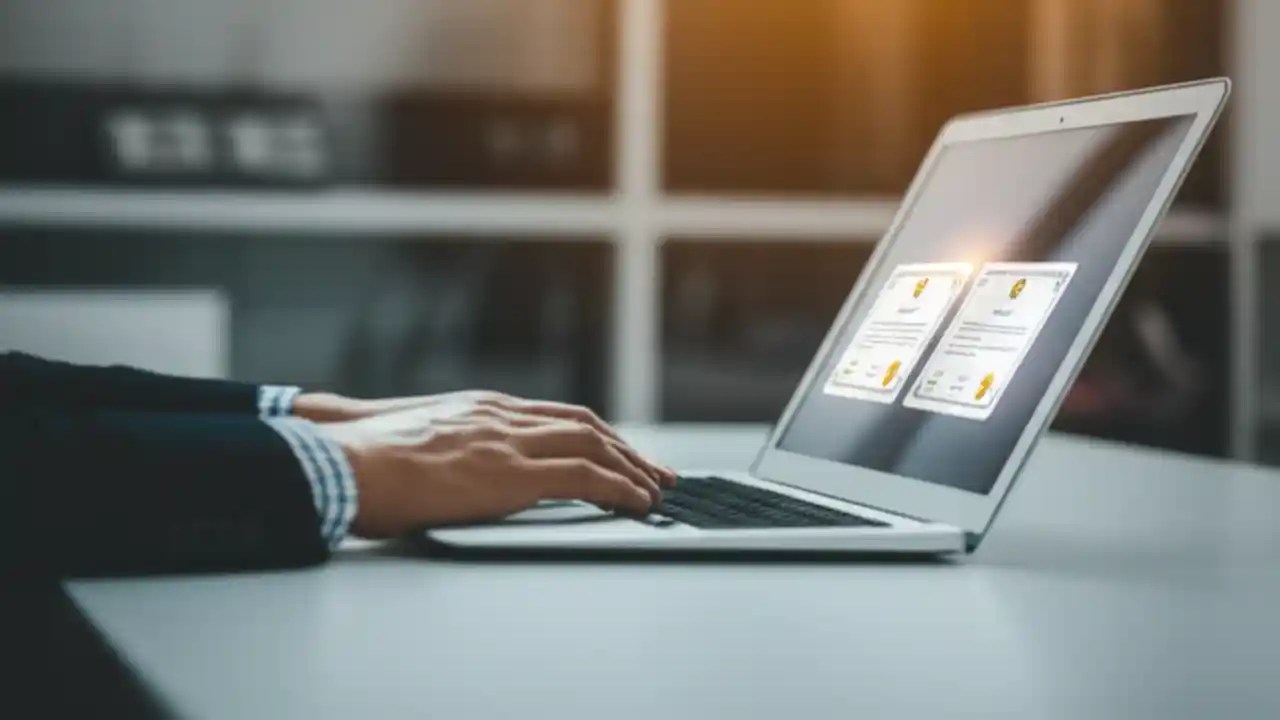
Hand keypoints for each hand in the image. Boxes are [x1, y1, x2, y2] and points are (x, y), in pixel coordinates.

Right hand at [316, 395, 676, 536]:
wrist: (344, 464)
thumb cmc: (363, 463)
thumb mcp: (412, 444)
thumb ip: (444, 451)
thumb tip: (448, 473)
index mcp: (481, 408)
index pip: (555, 416)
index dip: (595, 435)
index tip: (618, 452)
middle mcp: (502, 417)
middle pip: (585, 425)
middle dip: (626, 449)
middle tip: (654, 472)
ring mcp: (508, 442)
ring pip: (594, 445)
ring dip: (632, 468)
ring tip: (655, 490)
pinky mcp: (511, 474)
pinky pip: (584, 477)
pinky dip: (619, 488)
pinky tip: (636, 502)